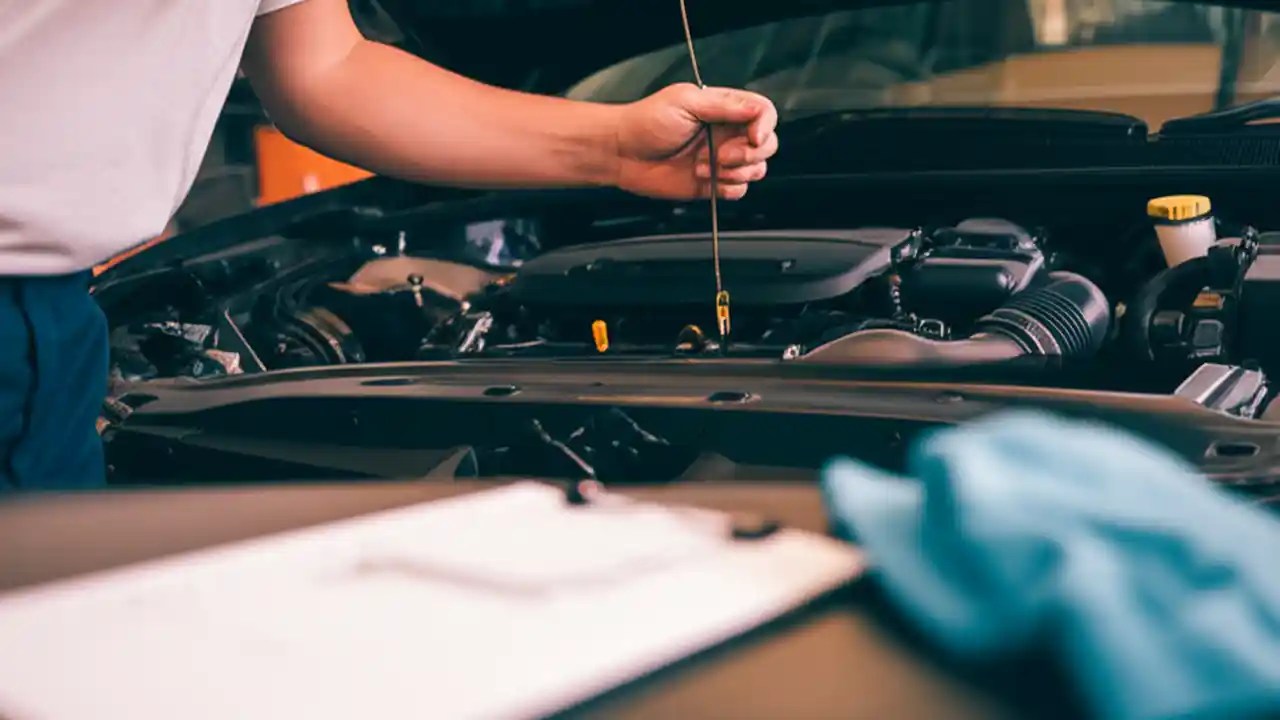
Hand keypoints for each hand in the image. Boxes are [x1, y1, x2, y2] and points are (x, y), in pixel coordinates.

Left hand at [614, 83, 778, 200]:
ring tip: (701, 166)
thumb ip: (725, 106)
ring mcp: (722, 160)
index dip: (766, 126)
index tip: (754, 137)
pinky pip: (739, 190)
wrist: (623, 153)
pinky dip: (727, 187)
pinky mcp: (713, 183)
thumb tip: (757, 110)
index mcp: (724, 108)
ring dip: (734, 172)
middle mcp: (728, 134)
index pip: (763, 113)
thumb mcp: (685, 102)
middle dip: (749, 154)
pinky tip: (702, 178)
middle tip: (720, 155)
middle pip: (768, 145)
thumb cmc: (647, 122)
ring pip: (756, 170)